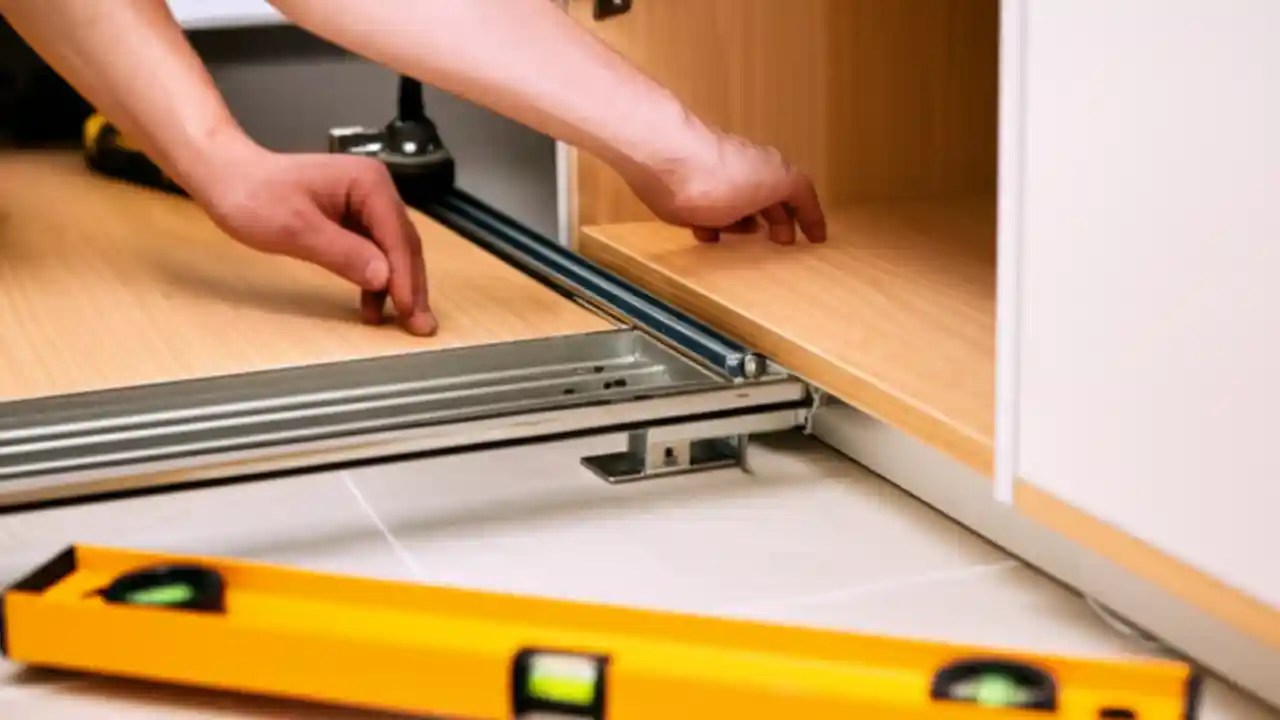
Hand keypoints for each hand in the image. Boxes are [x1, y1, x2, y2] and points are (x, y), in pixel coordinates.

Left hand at [193, 146, 435, 335]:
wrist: (225, 178)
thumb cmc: (252, 194)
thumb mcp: (296, 229)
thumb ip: (343, 253)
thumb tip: (383, 277)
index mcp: (367, 182)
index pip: (397, 236)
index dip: (406, 277)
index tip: (409, 310)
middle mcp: (373, 190)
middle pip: (403, 245)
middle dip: (412, 287)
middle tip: (421, 324)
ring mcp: (363, 204)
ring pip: (392, 252)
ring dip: (398, 287)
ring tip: (404, 321)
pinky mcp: (352, 219)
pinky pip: (373, 253)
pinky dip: (376, 281)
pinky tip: (374, 306)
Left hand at [621, 129, 826, 245]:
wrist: (665, 162)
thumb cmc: (722, 177)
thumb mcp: (774, 183)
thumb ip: (792, 189)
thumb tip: (797, 196)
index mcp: (773, 171)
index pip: (800, 192)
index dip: (811, 216)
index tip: (817, 237)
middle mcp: (747, 172)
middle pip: (769, 197)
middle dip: (779, 219)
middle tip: (784, 241)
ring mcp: (716, 181)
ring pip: (738, 204)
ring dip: (747, 223)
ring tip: (751, 243)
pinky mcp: (688, 191)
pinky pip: (708, 211)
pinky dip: (715, 225)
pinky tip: (711, 238)